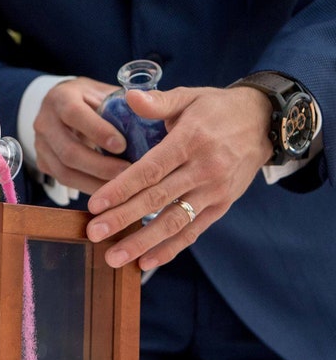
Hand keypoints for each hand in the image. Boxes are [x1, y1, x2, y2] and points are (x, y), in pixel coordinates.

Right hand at [33, 77, 129, 193]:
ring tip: (121, 187)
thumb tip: (152, 113)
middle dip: (100, 165)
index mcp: (60, 98)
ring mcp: (40, 146)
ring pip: (65, 172)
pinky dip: (89, 188)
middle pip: (69, 151)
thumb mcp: (104, 92)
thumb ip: (122, 103)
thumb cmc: (91, 100)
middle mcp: (44, 123)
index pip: (74, 114)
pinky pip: (65, 182)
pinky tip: (109, 191)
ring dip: (95, 183)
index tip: (122, 145)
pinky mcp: (43, 165)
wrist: (62, 108)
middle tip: (127, 173)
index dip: (98, 131)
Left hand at [86, 86, 272, 268]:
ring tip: (113, 258)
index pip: (149, 170)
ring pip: (173, 222)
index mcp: (190, 141)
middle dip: (122, 219)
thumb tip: (129, 97)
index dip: (120, 188)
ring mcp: (214, 192)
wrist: (264, 123)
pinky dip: (169, 249)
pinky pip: (192, 232)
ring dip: (142, 243)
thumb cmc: (217, 110)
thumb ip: (158, 102)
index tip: (94, 204)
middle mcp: (203, 169)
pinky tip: (145, 263)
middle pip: (156, 199)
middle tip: (94, 234)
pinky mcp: (221, 207)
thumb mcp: (190, 97)